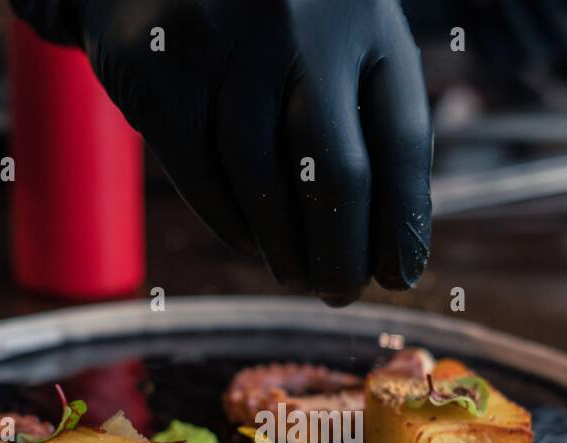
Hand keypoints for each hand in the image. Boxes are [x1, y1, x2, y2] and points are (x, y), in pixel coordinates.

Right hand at [35, 0, 433, 305]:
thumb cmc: (269, 15)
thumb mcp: (337, 31)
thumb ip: (366, 109)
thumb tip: (392, 237)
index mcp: (366, 18)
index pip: (401, 139)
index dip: (405, 221)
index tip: (401, 274)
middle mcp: (303, 24)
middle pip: (336, 172)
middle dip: (343, 252)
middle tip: (341, 291)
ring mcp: (228, 41)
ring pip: (263, 180)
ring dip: (285, 247)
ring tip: (296, 275)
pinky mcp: (161, 67)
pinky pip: (200, 171)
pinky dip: (228, 221)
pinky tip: (248, 242)